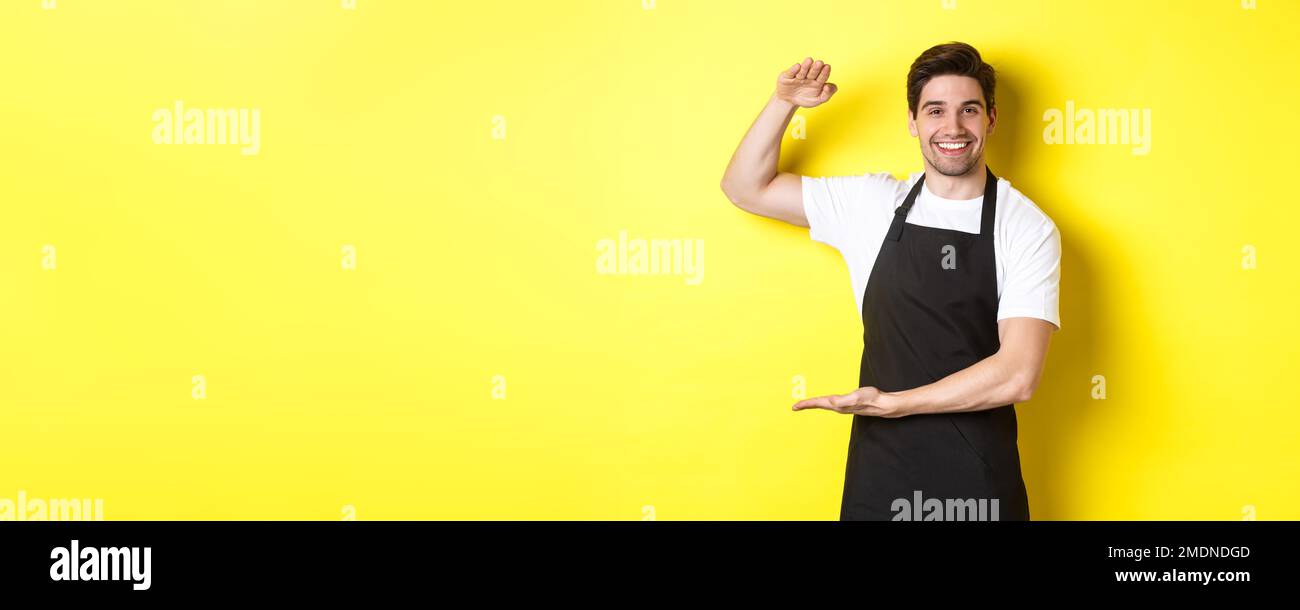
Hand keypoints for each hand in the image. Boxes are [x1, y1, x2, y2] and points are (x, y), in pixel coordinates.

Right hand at [775, 57, 837, 107]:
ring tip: (809, 60)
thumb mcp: (817, 100)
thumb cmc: (805, 99)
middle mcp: (809, 76)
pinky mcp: (787, 76)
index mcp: (818, 80)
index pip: (822, 76)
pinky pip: (791, 73)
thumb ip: (826, 95)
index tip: (827, 67)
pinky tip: (797, 66)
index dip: (825, 72)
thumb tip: (828, 86)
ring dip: (806, 66)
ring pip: (802, 71)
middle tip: (819, 63)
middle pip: (813, 72)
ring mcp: (798, 76)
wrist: (789, 101)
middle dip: (816, 68)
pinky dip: (794, 69)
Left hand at [792, 386, 907, 416]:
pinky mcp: (847, 404)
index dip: (806, 404)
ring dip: (814, 404)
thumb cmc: (871, 399)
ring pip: (824, 405)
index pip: (818, 403)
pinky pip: (831, 403)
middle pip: (819, 405)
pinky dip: (823, 402)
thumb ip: (843, 400)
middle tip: (795, 407)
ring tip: (805, 404)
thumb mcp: (857, 397)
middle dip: (807, 406)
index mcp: (838, 405)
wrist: (883, 404)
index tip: (795, 406)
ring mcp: (843, 406)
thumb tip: (830, 401)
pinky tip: (825, 402)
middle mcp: (838, 407)